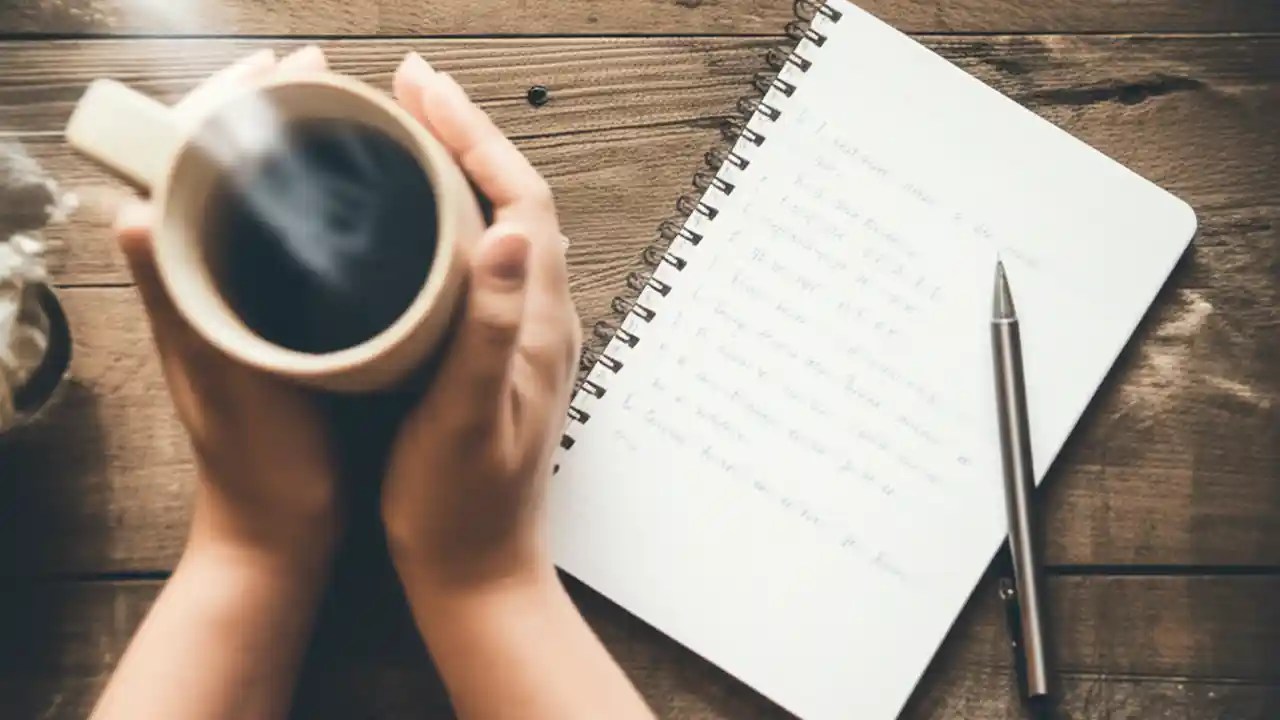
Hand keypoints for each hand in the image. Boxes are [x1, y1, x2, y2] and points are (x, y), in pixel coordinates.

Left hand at [115, 46, 340, 568]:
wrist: (282, 528)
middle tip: (320, 79)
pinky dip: (319, 208)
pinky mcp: (286, 325)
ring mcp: (251, 303)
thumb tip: (132, 209)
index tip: (281, 69)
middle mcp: (213, 283)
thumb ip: (177, 301)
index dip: (230, 106)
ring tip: (340, 120)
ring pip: (264, 206)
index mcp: (188, 285)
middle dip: (267, 115)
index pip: (191, 167)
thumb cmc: (258, 464)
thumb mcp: (220, 382)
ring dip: (294, 155)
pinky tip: (362, 203)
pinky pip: (294, 246)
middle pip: (229, 173)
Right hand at [381, 52, 581, 591]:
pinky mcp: (501, 354)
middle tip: (412, 88)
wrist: (479, 570)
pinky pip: (485, 260)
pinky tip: (416, 217)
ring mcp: (524, 335)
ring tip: (411, 129)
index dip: (475, 133)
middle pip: (516, 197)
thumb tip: (505, 233)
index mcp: (537, 322)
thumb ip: (488, 329)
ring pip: (502, 224)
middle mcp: (541, 318)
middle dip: (467, 133)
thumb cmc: (461, 506)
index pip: (520, 197)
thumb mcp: (465, 418)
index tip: (422, 87)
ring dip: (463, 168)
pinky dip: (454, 216)